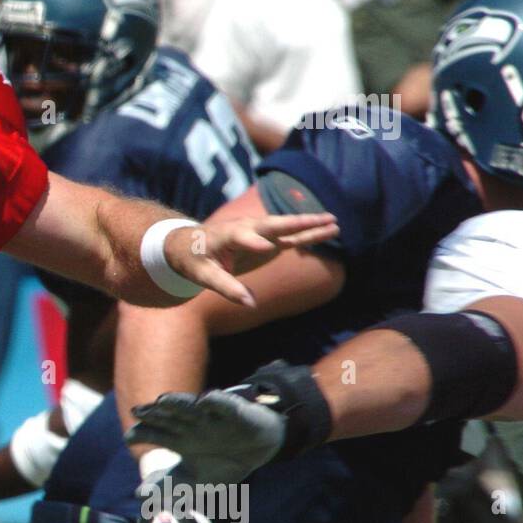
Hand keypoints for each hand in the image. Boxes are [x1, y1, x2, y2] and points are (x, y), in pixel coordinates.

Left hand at [126, 360, 332, 481]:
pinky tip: (205, 401)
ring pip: (190, 407)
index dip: (142, 434)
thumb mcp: (195, 482)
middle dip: (153, 414)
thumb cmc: (223, 462)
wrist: (260, 450)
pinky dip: (215, 403)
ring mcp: (210, 417)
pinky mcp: (233, 412)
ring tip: (163, 401)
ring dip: (177, 403)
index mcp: (179, 439)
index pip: (154, 433)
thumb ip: (168, 489)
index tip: (129, 437)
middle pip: (167, 417)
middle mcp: (190, 425)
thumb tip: (138, 496)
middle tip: (138, 411)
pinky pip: (223, 405)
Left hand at [165, 212, 338, 306]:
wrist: (188, 243)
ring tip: (334, 222)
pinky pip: (291, 236)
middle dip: (296, 222)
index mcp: (225, 236)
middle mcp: (245, 229)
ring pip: (287, 228)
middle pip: (273, 224)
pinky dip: (308, 233)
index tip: (268, 248)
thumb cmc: (193, 260)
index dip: (253, 243)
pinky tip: (329, 230)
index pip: (241, 237)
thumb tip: (250, 304)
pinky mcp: (266, 240)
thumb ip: (226, 288)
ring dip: (310, 224)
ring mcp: (258, 233)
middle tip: (320, 219)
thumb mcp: (203, 276)